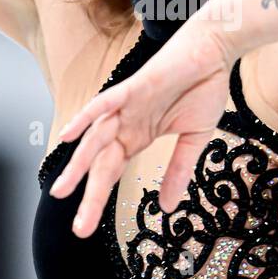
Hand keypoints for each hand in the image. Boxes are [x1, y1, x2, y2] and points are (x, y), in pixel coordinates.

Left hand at [48, 16, 236, 237]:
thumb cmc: (204, 88)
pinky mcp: (134, 87)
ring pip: (96, 139)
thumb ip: (178, 171)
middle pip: (101, 165)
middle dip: (88, 196)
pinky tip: (70, 134)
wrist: (215, 49)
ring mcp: (127, 106)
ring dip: (78, 165)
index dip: (98, 200)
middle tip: (79, 229)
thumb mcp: (194, 139)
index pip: (111, 174)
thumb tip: (166, 208)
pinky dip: (87, 117)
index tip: (86, 229)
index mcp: (137, 136)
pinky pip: (105, 103)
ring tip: (62, 191)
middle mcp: (126, 124)